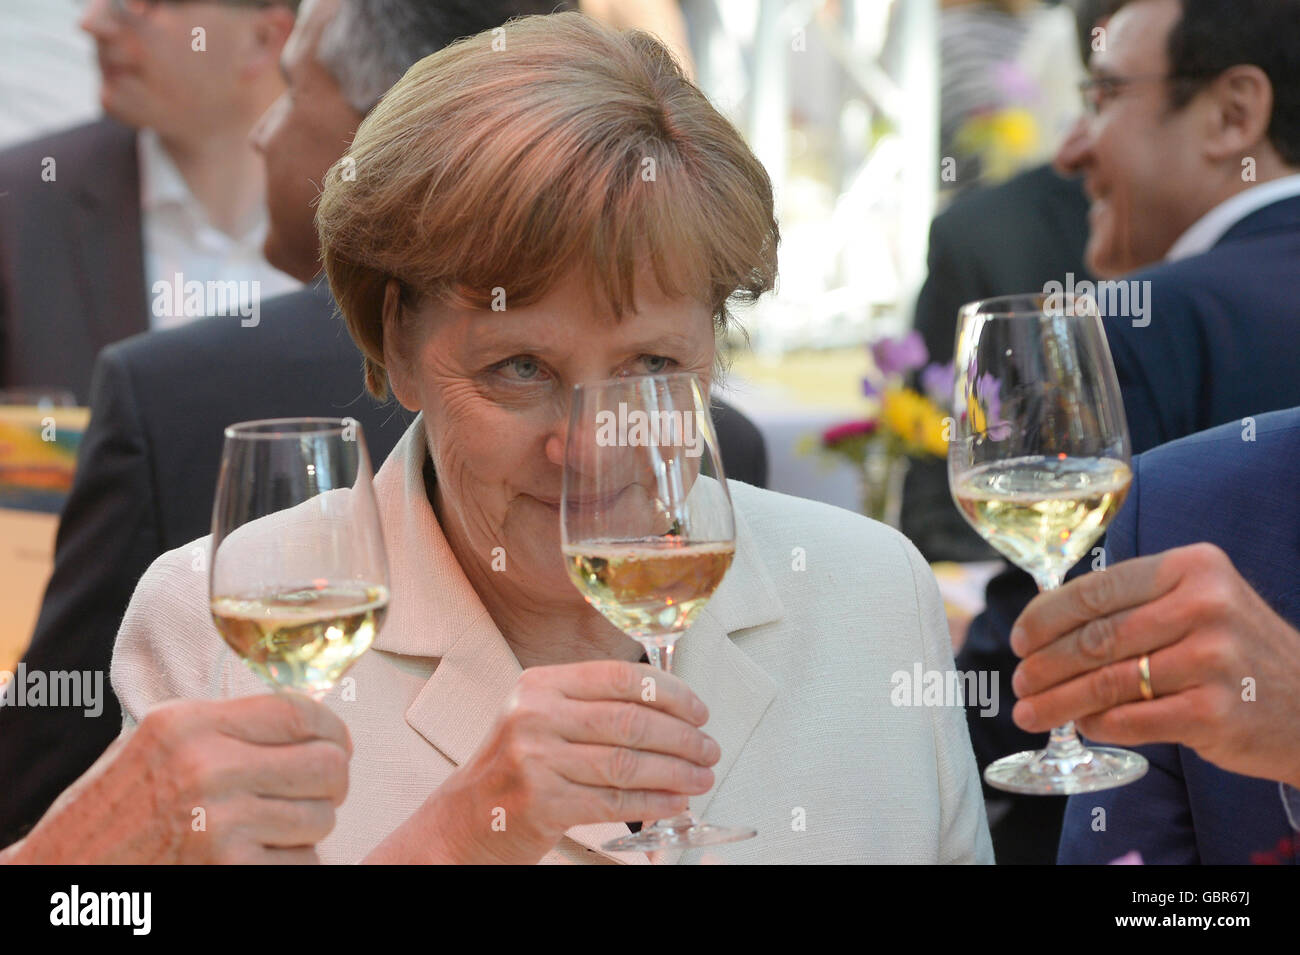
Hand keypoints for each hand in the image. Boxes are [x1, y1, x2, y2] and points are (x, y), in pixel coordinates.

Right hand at [3, 694, 351, 863]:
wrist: (63, 875)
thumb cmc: (113, 811)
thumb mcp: (158, 744)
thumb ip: (224, 726)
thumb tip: (303, 717)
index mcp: (190, 725)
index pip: (299, 712)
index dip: (333, 731)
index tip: (337, 744)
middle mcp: (208, 768)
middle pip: (327, 765)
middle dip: (330, 783)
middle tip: (313, 794)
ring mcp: (220, 823)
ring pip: (322, 818)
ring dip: (307, 829)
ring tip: (267, 831)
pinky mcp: (229, 871)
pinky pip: (304, 863)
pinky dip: (291, 865)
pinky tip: (254, 860)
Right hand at [368, 659, 719, 863]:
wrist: (461, 820)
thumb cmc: (511, 769)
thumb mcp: (539, 718)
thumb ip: (591, 706)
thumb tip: (669, 710)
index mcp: (540, 685)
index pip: (620, 677)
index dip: (670, 694)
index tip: (698, 711)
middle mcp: (535, 715)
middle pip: (630, 720)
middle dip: (682, 738)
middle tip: (708, 749)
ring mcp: (536, 759)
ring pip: (627, 762)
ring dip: (675, 772)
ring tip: (700, 778)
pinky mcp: (542, 803)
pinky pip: (614, 800)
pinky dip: (653, 803)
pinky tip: (674, 803)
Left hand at [1009, 543, 1299, 786]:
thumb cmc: (1237, 649)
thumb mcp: (1199, 601)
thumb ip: (1135, 601)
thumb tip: (1045, 622)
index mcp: (1193, 567)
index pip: (1096, 590)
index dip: (1045, 617)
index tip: (1019, 639)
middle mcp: (1205, 606)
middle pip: (1096, 638)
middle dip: (1045, 664)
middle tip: (1019, 680)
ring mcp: (1212, 661)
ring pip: (1106, 681)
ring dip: (1057, 700)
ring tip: (1030, 710)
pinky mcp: (1213, 713)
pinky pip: (1131, 719)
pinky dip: (1096, 724)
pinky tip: (1080, 725)